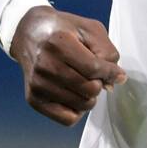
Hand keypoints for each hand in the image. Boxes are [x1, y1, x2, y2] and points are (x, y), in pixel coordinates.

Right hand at [10, 6, 126, 126]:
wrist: (29, 34)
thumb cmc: (64, 31)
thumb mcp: (90, 29)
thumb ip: (107, 51)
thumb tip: (115, 80)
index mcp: (59, 42)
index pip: (94, 68)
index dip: (112, 73)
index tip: (117, 73)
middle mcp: (45, 65)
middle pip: (90, 89)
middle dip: (99, 83)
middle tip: (92, 74)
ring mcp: (38, 84)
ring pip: (82, 105)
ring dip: (89, 96)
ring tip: (82, 82)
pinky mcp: (34, 99)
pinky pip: (68, 119)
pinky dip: (77, 109)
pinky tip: (74, 94)